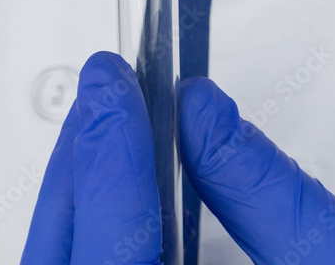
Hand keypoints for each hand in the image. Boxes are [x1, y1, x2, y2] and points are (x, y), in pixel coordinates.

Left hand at [22, 51, 334, 264]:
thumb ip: (270, 190)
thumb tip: (203, 115)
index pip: (110, 254)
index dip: (107, 155)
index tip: (113, 87)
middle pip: (65, 261)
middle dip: (84, 164)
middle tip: (107, 94)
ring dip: (80, 193)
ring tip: (110, 129)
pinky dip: (89, 228)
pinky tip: (114, 191)